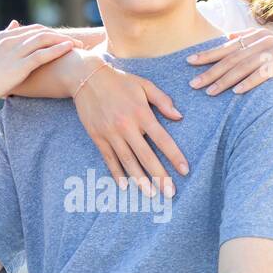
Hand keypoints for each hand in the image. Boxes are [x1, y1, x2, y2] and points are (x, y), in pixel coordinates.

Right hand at [0, 20, 80, 113]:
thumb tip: (11, 26)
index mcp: (2, 39)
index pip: (30, 30)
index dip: (47, 33)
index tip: (61, 39)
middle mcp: (10, 41)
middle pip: (41, 31)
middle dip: (59, 35)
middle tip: (76, 41)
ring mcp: (14, 52)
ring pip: (44, 39)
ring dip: (63, 40)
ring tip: (80, 45)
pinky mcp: (18, 65)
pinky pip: (43, 54)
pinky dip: (58, 49)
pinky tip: (70, 49)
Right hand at [74, 60, 189, 197]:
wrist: (87, 78)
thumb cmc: (120, 81)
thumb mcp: (144, 85)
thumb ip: (162, 100)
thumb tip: (179, 117)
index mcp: (141, 113)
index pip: (162, 139)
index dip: (174, 156)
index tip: (185, 170)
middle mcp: (126, 126)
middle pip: (146, 155)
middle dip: (159, 176)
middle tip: (170, 193)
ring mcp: (111, 133)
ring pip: (128, 161)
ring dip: (140, 180)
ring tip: (151, 194)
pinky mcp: (98, 137)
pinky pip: (109, 159)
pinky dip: (117, 173)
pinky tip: (125, 186)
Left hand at [186, 29, 272, 94]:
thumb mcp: (269, 50)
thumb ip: (249, 44)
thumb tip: (228, 38)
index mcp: (257, 37)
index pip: (227, 47)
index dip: (207, 55)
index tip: (188, 63)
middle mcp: (265, 40)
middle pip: (232, 58)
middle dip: (211, 71)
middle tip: (192, 84)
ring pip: (245, 66)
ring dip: (225, 80)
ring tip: (210, 92)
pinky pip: (265, 73)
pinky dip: (250, 82)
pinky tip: (236, 92)